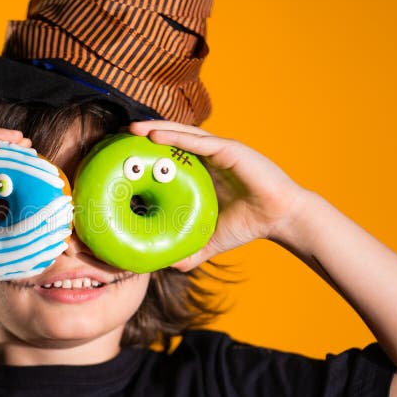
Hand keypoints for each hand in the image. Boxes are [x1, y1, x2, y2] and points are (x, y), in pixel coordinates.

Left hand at [129, 120, 308, 269]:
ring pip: (180, 135)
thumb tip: (166, 267)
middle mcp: (207, 156)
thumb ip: (189, 251)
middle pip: (170, 140)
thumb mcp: (209, 240)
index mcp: (201, 170)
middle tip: (117, 136)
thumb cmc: (247, 224)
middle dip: (144, 135)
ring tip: (130, 129)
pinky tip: (154, 135)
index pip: (169, 156)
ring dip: (154, 130)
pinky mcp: (229, 149)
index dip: (145, 152)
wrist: (280, 218)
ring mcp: (218, 150)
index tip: (120, 153)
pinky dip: (175, 137)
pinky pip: (198, 141)